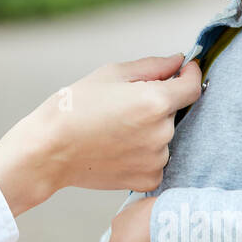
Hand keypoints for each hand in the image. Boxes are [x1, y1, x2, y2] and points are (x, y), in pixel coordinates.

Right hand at [0, 55, 200, 215]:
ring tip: (115, 130)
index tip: (185, 70)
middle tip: (122, 106)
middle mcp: (162, 132)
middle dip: (156, 104)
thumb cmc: (73, 108)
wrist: (48, 151)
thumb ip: (152, 67)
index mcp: (155, 101)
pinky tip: (117, 148)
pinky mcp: (148, 179)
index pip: (193, 86)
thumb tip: (179, 61)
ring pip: (164, 136)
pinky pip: (157, 160)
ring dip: (150, 130)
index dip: (191, 74)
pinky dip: (143, 153)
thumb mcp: (110, 74)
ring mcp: (157, 159)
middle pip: (173, 111)